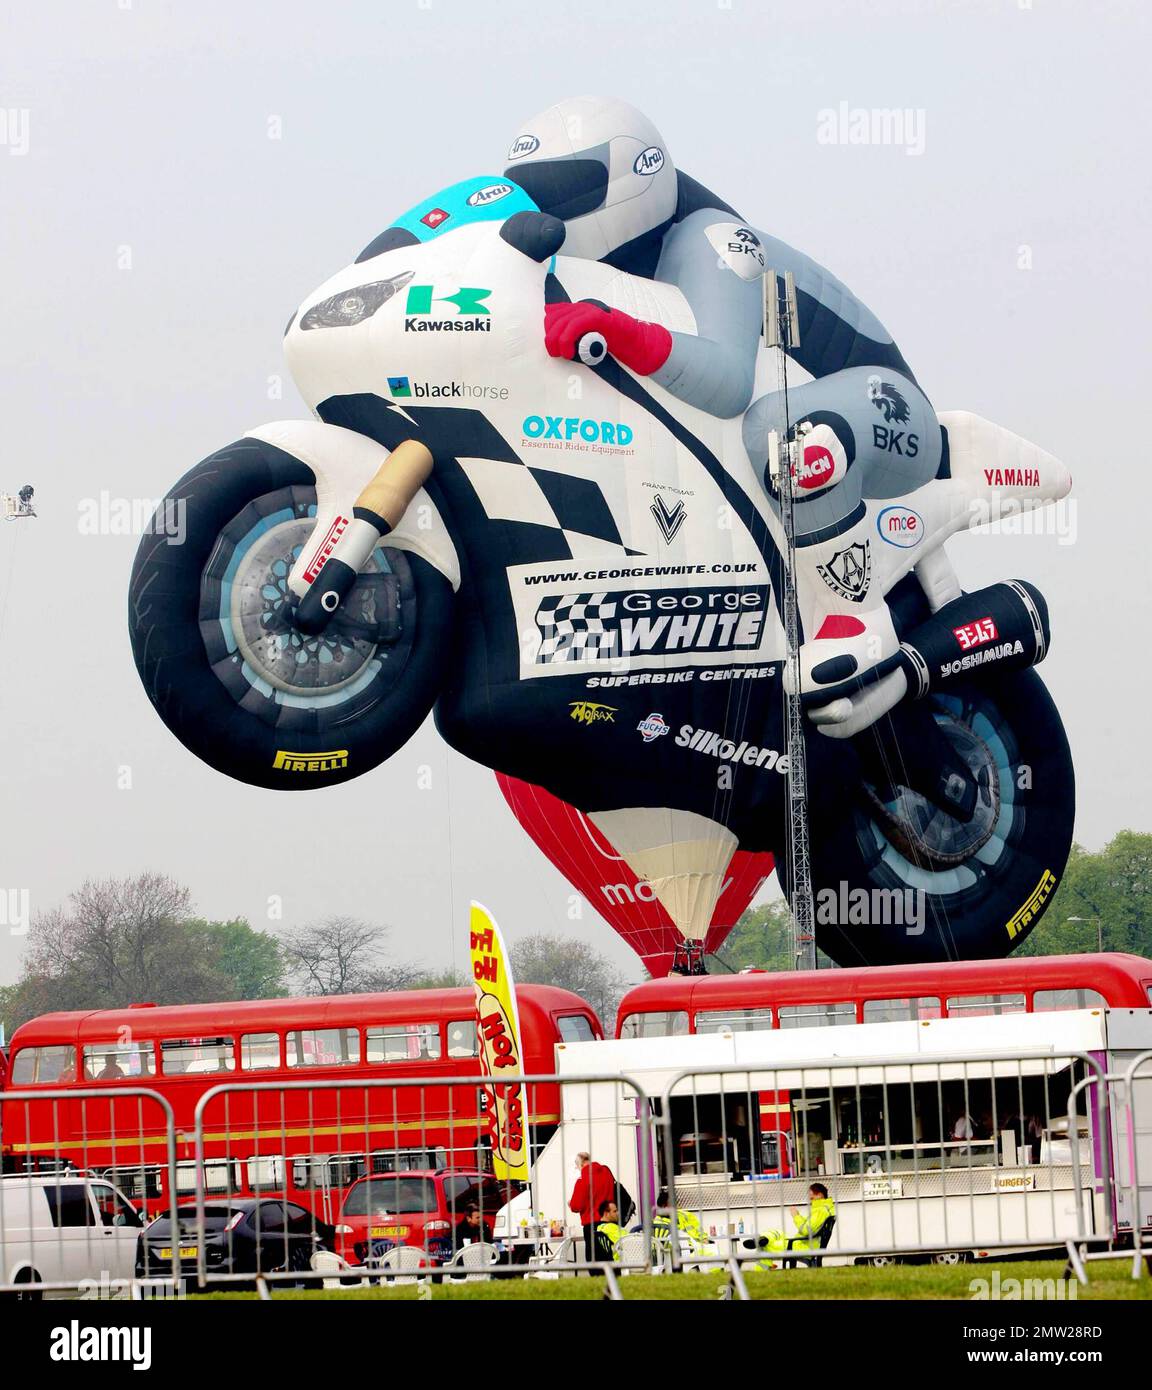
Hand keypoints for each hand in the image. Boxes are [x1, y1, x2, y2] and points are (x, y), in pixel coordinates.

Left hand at [544, 300, 671, 375]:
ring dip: (557, 342)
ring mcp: (590, 310)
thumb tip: (556, 333)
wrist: (638, 342)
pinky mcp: (597, 317)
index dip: (549, 332)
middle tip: (557, 354)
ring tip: (564, 354)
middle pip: (553, 318)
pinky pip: (574, 326)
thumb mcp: (590, 337)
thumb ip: (576, 332)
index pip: (552, 314)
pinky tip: (570, 352)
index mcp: (580, 309)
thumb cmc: (615, 343)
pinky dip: (567, 341)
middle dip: (550, 338)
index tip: (554, 348)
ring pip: (561, 323)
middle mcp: (583, 306)